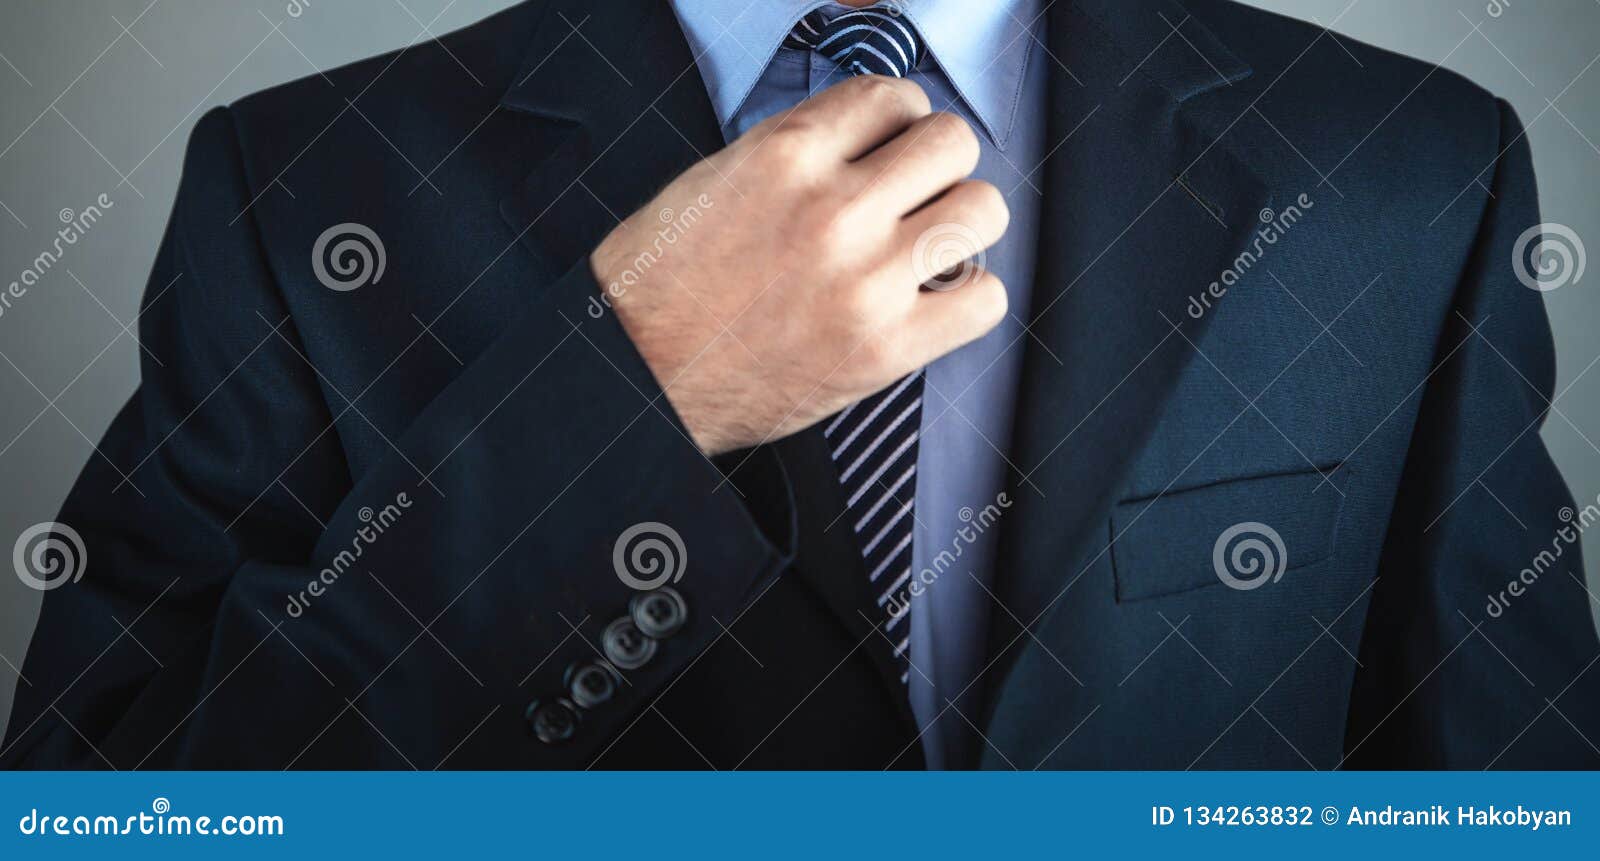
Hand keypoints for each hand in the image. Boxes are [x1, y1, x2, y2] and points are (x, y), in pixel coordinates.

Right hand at [590, 75, 1009, 455]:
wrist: (638, 377)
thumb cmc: (660, 288)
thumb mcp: (715, 179)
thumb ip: (795, 153)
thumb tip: (862, 142)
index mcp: (786, 154)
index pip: (893, 96)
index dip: (900, 121)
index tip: (892, 148)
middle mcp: (834, 207)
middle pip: (952, 143)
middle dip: (937, 167)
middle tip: (915, 198)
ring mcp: (866, 278)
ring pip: (983, 212)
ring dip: (961, 227)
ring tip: (926, 250)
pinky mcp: (885, 347)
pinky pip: (984, 299)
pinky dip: (967, 300)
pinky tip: (932, 304)